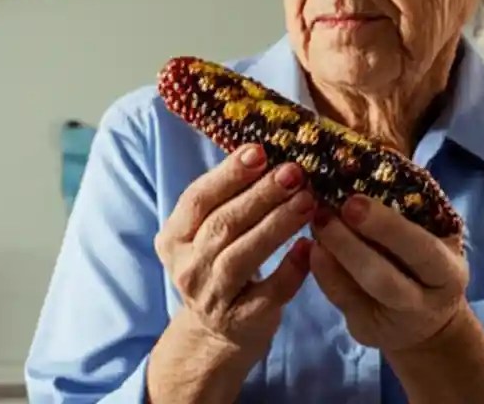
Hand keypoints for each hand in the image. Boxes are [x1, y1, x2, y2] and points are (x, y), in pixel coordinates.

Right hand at [153, 143, 315, 357]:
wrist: (217, 333)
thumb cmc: (220, 264)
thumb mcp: (208, 232)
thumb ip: (229, 198)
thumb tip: (268, 152)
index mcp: (174, 237)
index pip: (197, 200)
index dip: (228, 174)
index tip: (259, 151)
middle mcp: (187, 267)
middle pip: (223, 225)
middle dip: (261, 195)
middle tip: (294, 172)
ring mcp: (213, 297)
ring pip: (243, 256)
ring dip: (277, 224)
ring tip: (307, 200)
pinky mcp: (243, 321)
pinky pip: (270, 292)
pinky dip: (290, 269)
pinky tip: (309, 246)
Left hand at [310, 194, 468, 352]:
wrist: (427, 319)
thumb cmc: (426, 260)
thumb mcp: (434, 236)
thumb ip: (411, 209)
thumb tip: (370, 163)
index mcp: (447, 270)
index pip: (421, 249)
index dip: (387, 227)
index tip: (353, 202)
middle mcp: (424, 301)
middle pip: (385, 278)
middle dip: (350, 245)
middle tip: (323, 212)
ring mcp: (392, 320)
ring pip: (358, 292)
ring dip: (331, 256)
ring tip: (315, 223)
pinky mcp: (365, 330)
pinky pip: (339, 299)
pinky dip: (323, 271)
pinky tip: (310, 247)